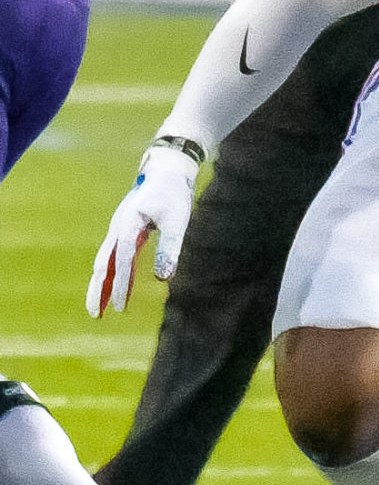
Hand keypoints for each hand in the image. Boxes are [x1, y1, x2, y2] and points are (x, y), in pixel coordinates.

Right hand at [88, 142, 200, 315]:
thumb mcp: (177, 220)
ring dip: (102, 285)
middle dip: (98, 290)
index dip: (121, 285)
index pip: (122, 261)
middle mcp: (118, 228)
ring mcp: (119, 230)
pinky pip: (115, 257)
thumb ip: (170, 248)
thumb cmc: (173, 193)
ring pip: (105, 262)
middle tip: (95, 314)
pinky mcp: (125, 231)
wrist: (166, 170)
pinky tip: (115, 287)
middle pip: (103, 265)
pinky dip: (113, 273)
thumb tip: (164, 278)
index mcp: (128, 225)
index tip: (120, 307)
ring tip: (98, 308)